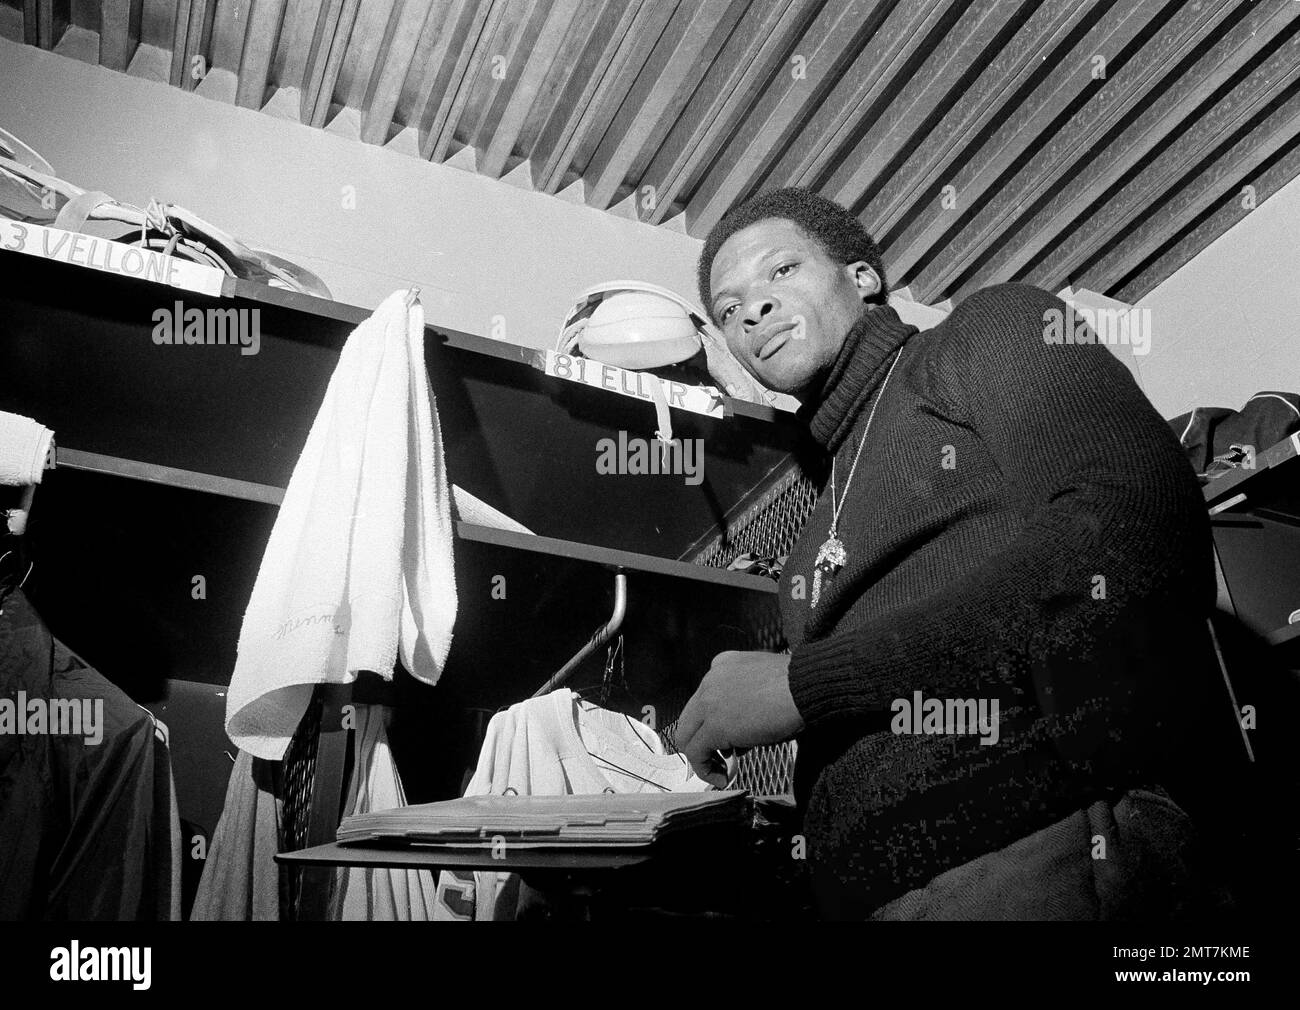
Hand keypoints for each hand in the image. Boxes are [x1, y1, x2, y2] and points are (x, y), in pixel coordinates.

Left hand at [675, 651, 804, 786]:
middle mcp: (709, 680)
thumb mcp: (764, 684)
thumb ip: (745, 701)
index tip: (732, 739)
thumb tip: (739, 738)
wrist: (805, 686)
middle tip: (723, 757)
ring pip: (687, 736)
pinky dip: (705, 769)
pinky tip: (722, 778)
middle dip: (703, 740)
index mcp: (722, 665)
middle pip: (690, 718)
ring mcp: (708, 702)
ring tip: (723, 769)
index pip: (707, 698)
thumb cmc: (798, 686)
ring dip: (703, 756)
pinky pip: (696, 753)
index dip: (716, 721)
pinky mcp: (714, 726)